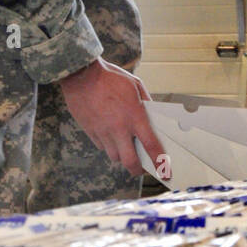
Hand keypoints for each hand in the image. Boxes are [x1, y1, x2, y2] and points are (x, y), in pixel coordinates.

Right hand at [59, 57, 168, 178]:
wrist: (81, 75)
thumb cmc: (110, 77)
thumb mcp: (135, 85)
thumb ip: (146, 102)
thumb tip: (153, 116)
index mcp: (135, 116)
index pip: (151, 146)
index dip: (160, 162)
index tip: (165, 172)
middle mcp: (119, 128)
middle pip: (130, 161)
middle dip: (138, 170)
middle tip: (142, 169)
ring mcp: (103, 132)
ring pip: (115, 157)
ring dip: (122, 156)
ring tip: (126, 149)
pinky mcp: (90, 131)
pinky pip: (102, 147)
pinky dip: (109, 146)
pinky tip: (111, 137)